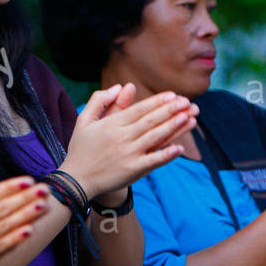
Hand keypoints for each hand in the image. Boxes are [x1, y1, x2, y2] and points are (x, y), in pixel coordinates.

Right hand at [0, 175, 49, 265]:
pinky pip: (2, 247)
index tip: (28, 180)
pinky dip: (16, 239)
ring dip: (27, 215)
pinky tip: (30, 230)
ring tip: (43, 206)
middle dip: (26, 198)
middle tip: (45, 189)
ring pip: (7, 226)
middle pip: (4, 209)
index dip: (11, 187)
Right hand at [61, 84, 197, 199]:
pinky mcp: (132, 170)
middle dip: (171, 110)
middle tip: (187, 102)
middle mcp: (122, 137)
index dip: (158, 102)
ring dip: (174, 127)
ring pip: (155, 137)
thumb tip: (120, 86)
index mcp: (112, 124)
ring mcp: (128, 154)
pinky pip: (153, 161)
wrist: (77, 179)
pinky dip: (166, 155)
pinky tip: (180, 148)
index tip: (173, 95)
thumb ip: (99, 100)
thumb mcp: (84, 119)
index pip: (140, 109)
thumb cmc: (81, 148)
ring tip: (189, 117)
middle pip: (151, 121)